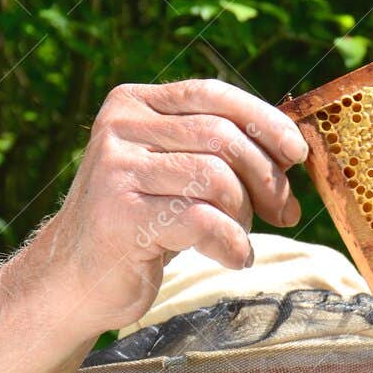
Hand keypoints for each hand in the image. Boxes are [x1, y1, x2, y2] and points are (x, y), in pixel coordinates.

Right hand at [36, 79, 308, 336]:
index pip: (213, 94)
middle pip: (223, 137)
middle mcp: (121, 128)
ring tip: (239, 236)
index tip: (297, 154)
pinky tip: (233, 257)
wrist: (76, 278)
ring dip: (245, 215)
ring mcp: (117, 171)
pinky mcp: (123, 217)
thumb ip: (217, 151)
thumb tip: (293, 152)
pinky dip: (233, 244)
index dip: (264, 120)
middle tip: (283, 211)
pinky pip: (204, 221)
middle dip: (266, 178)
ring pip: (217, 179)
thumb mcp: (174, 172)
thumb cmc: (140, 224)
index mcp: (133, 104)